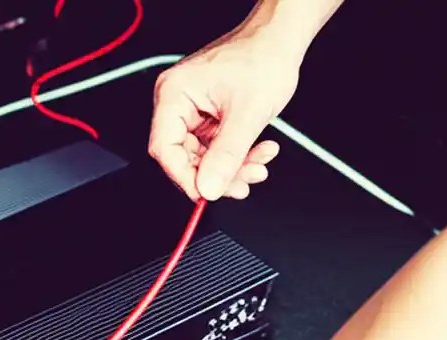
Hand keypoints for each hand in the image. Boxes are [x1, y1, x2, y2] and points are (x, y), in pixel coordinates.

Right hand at [148, 27, 301, 200]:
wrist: (281, 39)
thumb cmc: (263, 57)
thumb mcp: (248, 113)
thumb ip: (226, 156)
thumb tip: (208, 188)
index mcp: (174, 94)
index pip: (165, 148)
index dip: (184, 176)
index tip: (206, 193)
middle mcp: (178, 101)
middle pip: (185, 156)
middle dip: (218, 173)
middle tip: (243, 183)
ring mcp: (194, 109)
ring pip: (204, 155)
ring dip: (234, 166)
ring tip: (259, 164)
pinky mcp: (209, 114)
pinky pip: (217, 146)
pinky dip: (239, 154)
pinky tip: (259, 151)